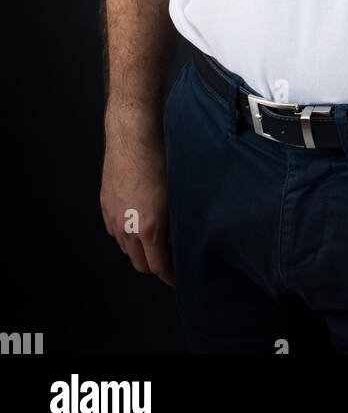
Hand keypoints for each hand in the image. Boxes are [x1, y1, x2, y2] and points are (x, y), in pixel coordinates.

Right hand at [100, 120, 173, 285]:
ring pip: (126, 247)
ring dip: (139, 249)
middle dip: (154, 265)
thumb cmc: (162, 159)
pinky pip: (115, 230)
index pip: (157, 265)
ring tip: (154, 238)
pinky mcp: (105, 204)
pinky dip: (126, 233)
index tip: (177, 277)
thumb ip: (175, 221)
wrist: (133, 135)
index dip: (168, 275)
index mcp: (150, 227)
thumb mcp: (176, 194)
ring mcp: (113, 216)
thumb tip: (178, 237)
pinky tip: (137, 221)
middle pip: (139, 262)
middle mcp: (128, 227)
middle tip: (168, 259)